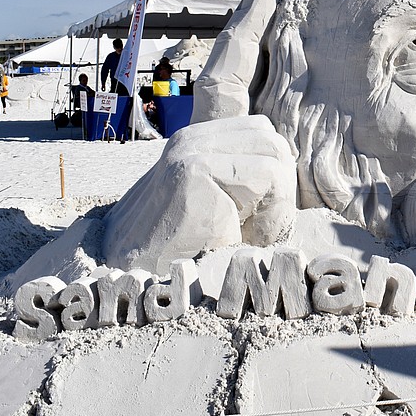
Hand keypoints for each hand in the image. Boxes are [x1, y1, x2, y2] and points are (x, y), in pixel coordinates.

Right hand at [103, 115, 296, 272]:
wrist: (125, 280)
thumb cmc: (178, 254)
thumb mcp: (215, 206)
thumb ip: (243, 181)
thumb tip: (291, 171)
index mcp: (197, 141)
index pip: (264, 135)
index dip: (273, 176)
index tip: (254, 217)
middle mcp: (193, 138)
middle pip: (274, 143)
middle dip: (278, 189)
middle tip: (253, 230)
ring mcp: (192, 149)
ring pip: (276, 157)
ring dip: (275, 204)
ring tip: (245, 235)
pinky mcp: (195, 170)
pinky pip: (269, 178)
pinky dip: (268, 214)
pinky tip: (239, 238)